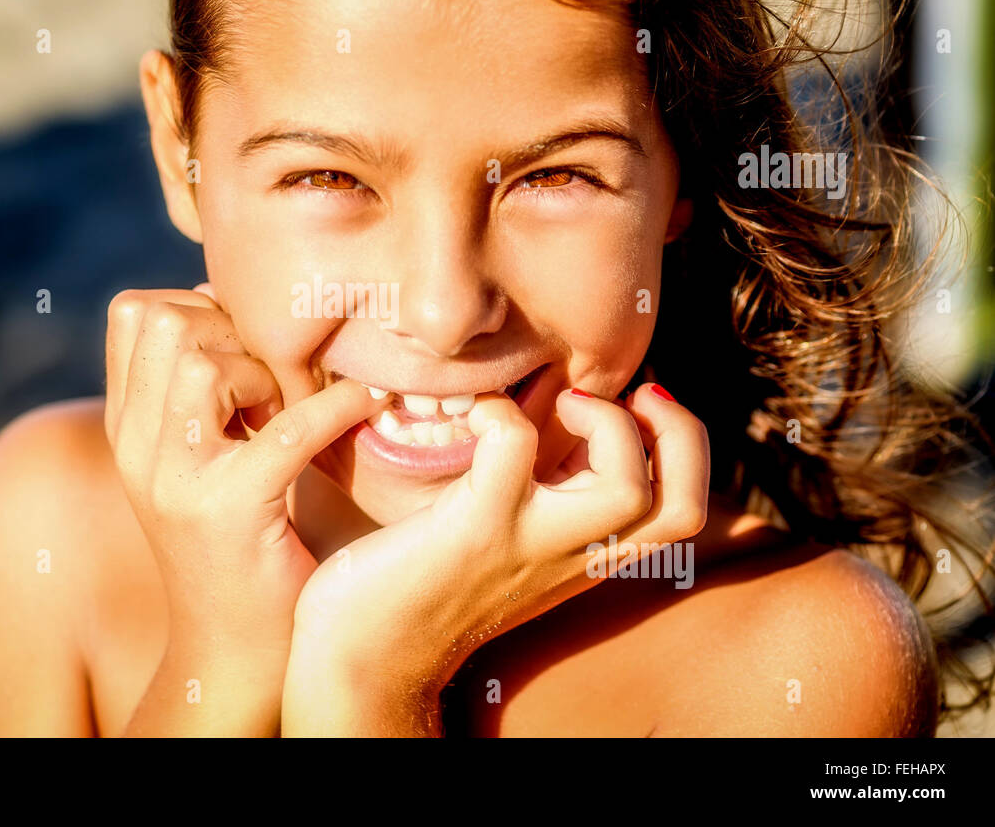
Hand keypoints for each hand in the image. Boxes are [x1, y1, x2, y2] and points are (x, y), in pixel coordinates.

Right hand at [104, 286, 387, 731]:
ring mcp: (177, 480)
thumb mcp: (196, 459)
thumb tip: (225, 300)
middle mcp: (138, 449)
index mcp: (127, 429)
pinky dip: (337, 406)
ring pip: (205, 363)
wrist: (231, 650)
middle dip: (232, 329)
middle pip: (165, 323)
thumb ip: (199, 391)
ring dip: (266, 370)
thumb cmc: (234, 544)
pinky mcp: (231, 512)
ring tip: (291, 405)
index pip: (134, 314)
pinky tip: (369, 404)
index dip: (200, 307)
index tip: (244, 347)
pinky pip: (285, 430)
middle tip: (270, 378)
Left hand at [281, 383, 708, 733]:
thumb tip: (565, 420)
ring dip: (606, 423)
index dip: (686, 447)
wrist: (366, 656)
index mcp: (588, 554)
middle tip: (623, 397)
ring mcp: (529, 542)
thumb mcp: (511, 538)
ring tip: (558, 405)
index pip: (685, 513)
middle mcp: (573, 555)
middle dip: (679, 431)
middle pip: (683, 508)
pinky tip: (471, 414)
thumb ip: (549, 494)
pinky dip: (497, 410)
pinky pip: (512, 445)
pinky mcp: (474, 527)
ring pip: (628, 490)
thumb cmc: (428, 583)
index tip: (639, 404)